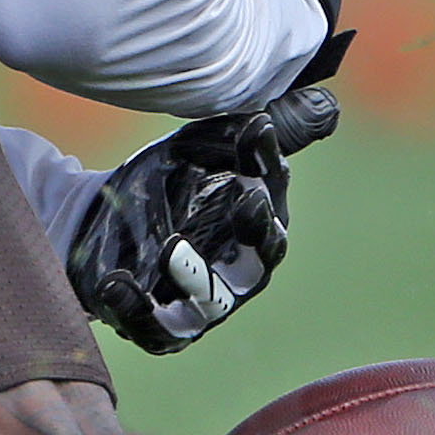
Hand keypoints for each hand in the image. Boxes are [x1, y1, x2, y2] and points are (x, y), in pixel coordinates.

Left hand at [62, 83, 343, 353]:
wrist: (107, 221)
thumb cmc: (173, 182)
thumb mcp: (206, 148)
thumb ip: (252, 133)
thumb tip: (327, 105)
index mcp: (257, 224)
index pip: (272, 196)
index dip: (267, 164)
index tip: (256, 128)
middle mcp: (240, 268)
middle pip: (261, 257)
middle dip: (257, 229)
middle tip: (247, 198)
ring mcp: (202, 303)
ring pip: (210, 298)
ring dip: (194, 273)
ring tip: (171, 246)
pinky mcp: (162, 327)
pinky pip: (156, 329)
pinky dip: (137, 310)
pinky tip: (115, 282)